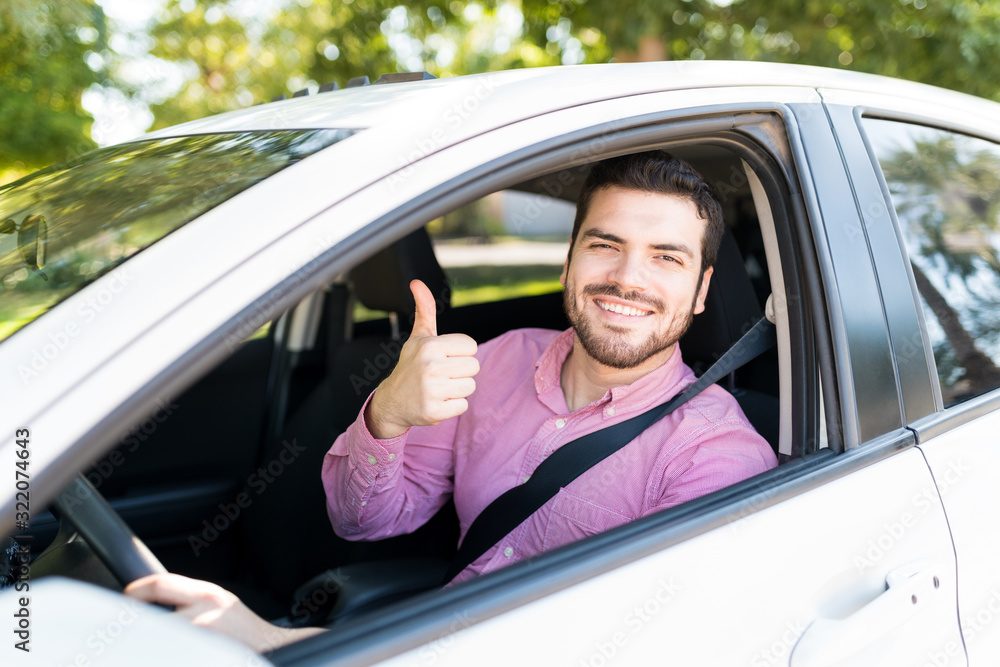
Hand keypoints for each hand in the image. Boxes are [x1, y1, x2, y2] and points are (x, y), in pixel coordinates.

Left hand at [125, 573, 324, 651]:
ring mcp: (203, 641)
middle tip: (125, 635)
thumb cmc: (246, 632)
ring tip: (152, 648)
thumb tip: (155, 606)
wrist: (274, 649)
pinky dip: (169, 654)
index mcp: (209, 596)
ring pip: (163, 643)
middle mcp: (204, 617)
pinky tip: (172, 653)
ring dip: (153, 648)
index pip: (162, 584)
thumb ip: (191, 601)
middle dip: (139, 629)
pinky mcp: (207, 654)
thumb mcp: (221, 604)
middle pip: (153, 621)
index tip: (127, 597)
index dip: (139, 590)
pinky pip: (176, 654)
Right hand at [365, 279, 478, 438]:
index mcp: (430, 345)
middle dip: (460, 371)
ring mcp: (432, 391)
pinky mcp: (434, 412)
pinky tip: (437, 401)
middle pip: (474, 366)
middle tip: (441, 374)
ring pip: (470, 386)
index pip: (471, 346)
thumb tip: (417, 282)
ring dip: (457, 389)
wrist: (392, 401)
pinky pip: (463, 405)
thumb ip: (424, 309)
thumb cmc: (411, 365)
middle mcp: (430, 366)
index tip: (443, 357)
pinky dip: (453, 406)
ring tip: (439, 387)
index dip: (460, 352)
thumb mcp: (418, 337)